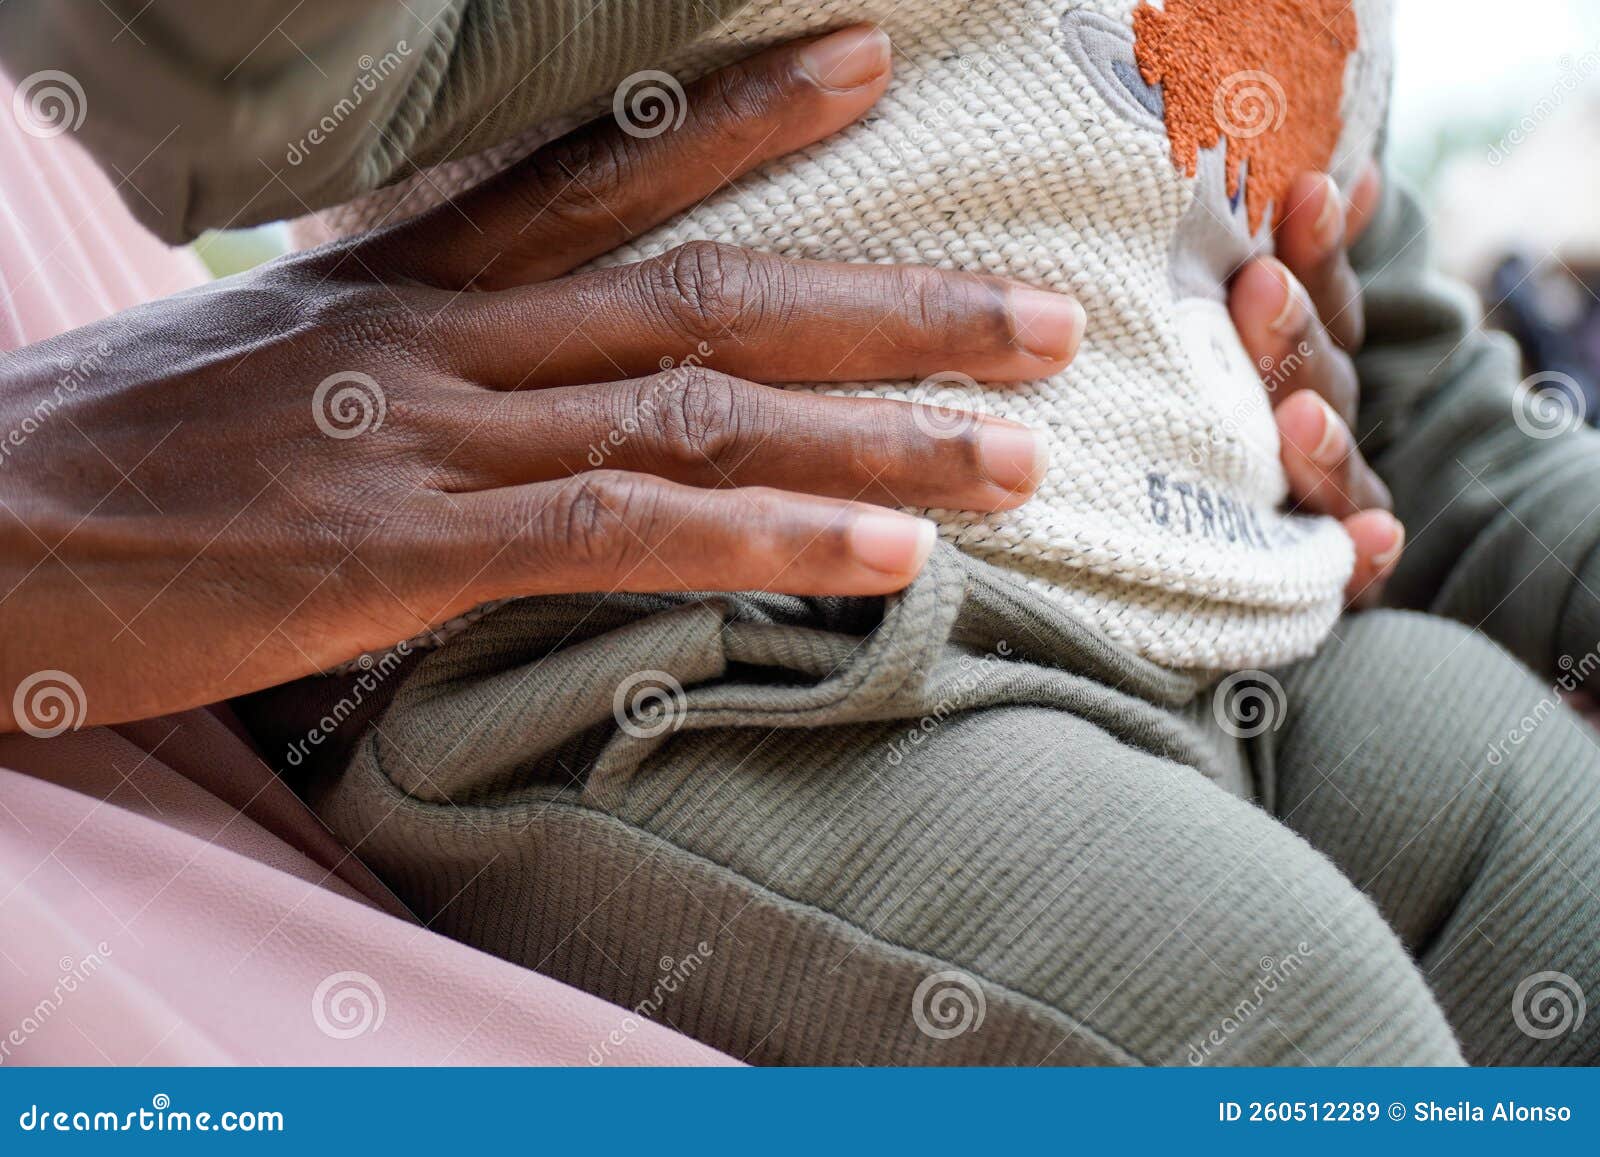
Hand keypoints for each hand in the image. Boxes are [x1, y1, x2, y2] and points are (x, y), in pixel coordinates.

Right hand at [0, 26, 1083, 730]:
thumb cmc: (100, 463)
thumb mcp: (255, 369)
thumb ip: (399, 356)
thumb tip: (506, 381)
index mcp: (399, 283)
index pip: (595, 172)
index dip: (742, 117)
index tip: (864, 63)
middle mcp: (438, 337)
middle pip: (705, 295)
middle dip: (890, 302)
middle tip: (1044, 313)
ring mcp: (429, 437)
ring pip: (698, 412)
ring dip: (877, 429)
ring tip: (1021, 441)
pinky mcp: (406, 553)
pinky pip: (627, 531)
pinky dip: (767, 538)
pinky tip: (888, 553)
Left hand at [1229, 162, 1401, 606]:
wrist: (1191, 539)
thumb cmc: (1202, 403)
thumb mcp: (1228, 328)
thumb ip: (1283, 261)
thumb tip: (1335, 175)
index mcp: (1300, 360)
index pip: (1320, 299)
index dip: (1318, 248)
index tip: (1305, 192)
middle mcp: (1316, 422)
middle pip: (1318, 376)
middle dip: (1292, 334)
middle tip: (1259, 285)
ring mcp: (1319, 497)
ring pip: (1331, 464)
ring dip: (1322, 440)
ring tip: (1299, 420)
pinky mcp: (1313, 569)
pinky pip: (1343, 568)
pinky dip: (1365, 554)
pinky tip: (1375, 538)